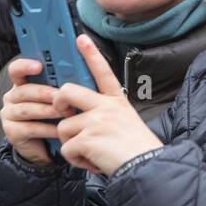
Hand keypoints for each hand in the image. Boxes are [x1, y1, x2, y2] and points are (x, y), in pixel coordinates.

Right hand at [0, 58, 61, 166]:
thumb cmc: (54, 116)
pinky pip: (30, 128)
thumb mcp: (57, 99)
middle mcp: (11, 97)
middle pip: (24, 90)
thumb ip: (60, 86)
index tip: (39, 66)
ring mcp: (9, 115)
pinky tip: (60, 130)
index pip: (16, 70)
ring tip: (65, 113)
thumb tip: (80, 72)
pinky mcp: (12, 132)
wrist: (44, 146)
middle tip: (61, 96)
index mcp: (22, 84)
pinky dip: (47, 129)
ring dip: (48, 111)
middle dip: (44, 93)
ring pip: (27, 110)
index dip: (25, 66)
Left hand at [52, 36, 161, 176]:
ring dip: (71, 144)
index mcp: (116, 102)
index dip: (91, 54)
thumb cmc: (137, 149)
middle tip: (63, 113)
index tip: (82, 39)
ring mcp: (96, 122)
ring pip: (63, 128)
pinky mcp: (87, 138)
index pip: (103, 72)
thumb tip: (81, 118)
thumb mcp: (126, 122)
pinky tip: (91, 162)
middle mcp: (106, 107)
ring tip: (90, 153)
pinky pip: (66, 148)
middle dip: (58, 102)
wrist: (147, 167)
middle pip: (68, 92)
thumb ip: (106, 115)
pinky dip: (75, 160)